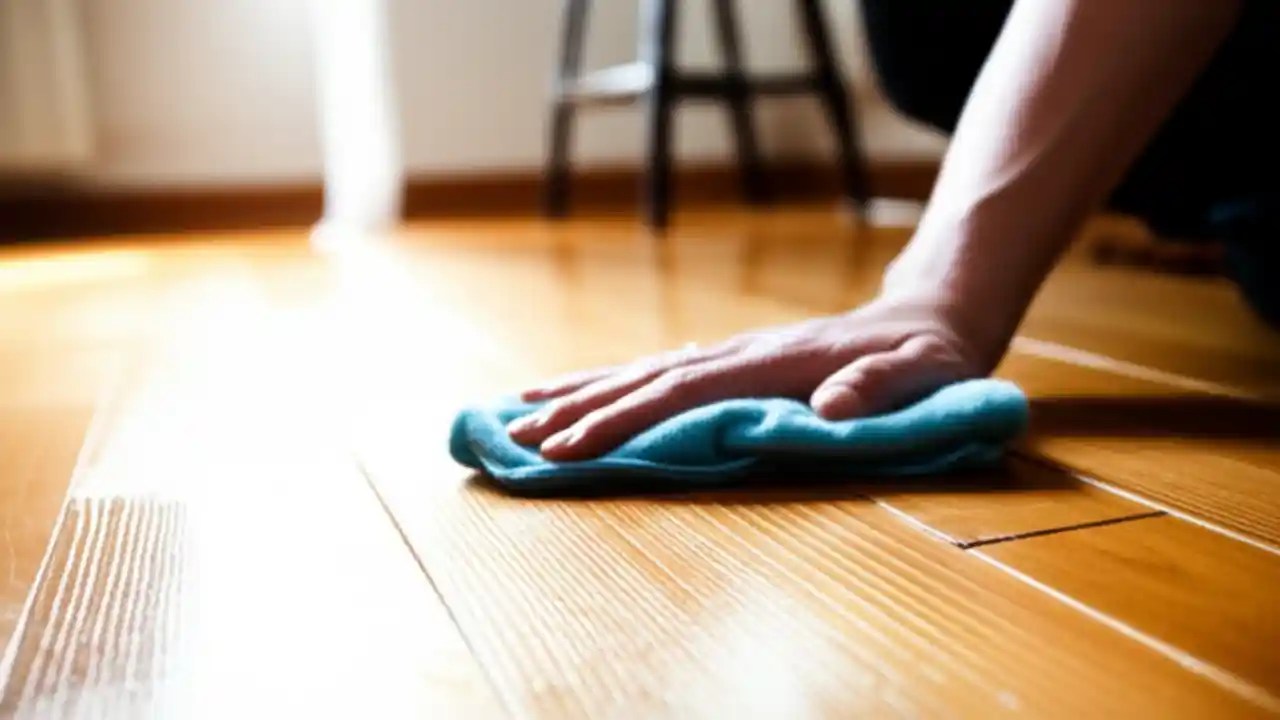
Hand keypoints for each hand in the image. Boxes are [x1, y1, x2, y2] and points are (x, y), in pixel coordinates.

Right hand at [506, 294, 1000, 460]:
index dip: (622, 419)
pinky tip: (591, 393)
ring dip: (583, 391)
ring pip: (644, 370)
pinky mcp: (737, 361)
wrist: (932, 315)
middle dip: (578, 410)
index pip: (679, 391)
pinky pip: (663, 372)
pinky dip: (617, 382)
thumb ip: (879, 387)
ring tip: (522, 411)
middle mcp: (739, 353)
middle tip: (515, 439)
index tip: (570, 449)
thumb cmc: (929, 356)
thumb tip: (827, 408)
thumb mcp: (925, 373)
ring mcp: (734, 354)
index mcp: (771, 362)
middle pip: (643, 378)